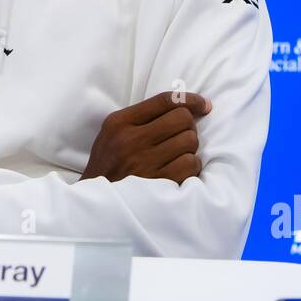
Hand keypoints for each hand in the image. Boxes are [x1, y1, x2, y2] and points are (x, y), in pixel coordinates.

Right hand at [81, 91, 210, 184]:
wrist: (96, 201)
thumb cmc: (110, 162)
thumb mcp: (113, 132)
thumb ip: (142, 117)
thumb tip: (186, 105)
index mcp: (120, 123)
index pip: (165, 101)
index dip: (191, 100)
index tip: (204, 105)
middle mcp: (131, 140)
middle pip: (182, 119)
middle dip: (188, 126)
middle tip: (182, 135)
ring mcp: (144, 163)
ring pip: (189, 141)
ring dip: (189, 147)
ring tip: (177, 154)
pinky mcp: (157, 184)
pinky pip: (190, 164)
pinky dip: (191, 166)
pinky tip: (180, 169)